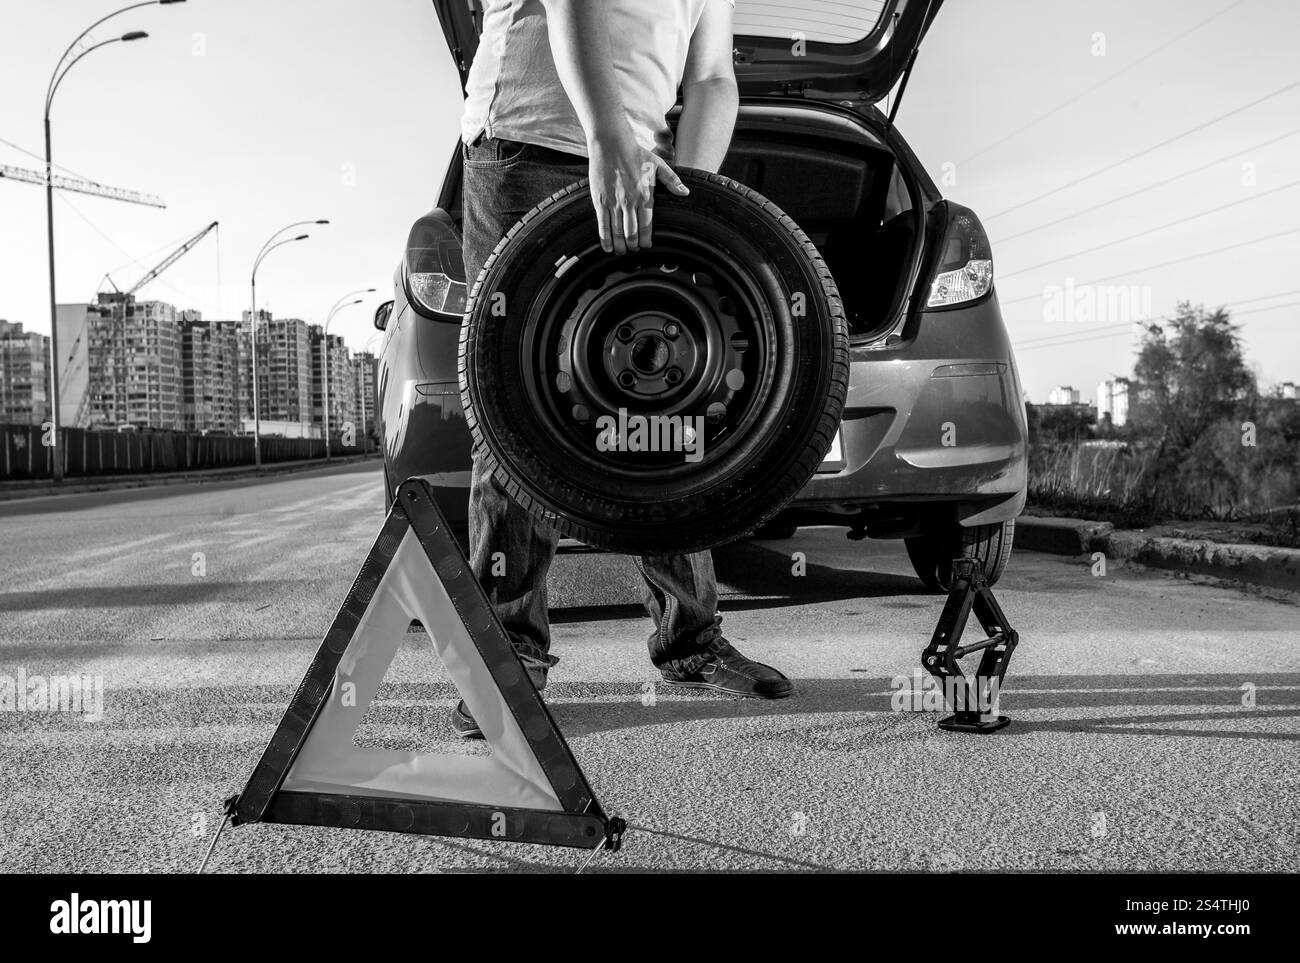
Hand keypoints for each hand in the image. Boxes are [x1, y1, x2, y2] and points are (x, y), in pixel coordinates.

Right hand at [588, 130, 688, 253]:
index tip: (646, 246)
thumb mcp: (658, 165)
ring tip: (622, 251)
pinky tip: (608, 247)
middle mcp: (630, 203)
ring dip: (620, 246)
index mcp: (645, 196)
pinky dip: (605, 239)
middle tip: (633, 251)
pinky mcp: (600, 201)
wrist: (611, 143)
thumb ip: (672, 181)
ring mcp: (614, 203)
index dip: (646, 241)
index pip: (647, 226)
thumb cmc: (635, 153)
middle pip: (632, 234)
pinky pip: (603, 225)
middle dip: (633, 246)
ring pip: (617, 233)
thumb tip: (686, 192)